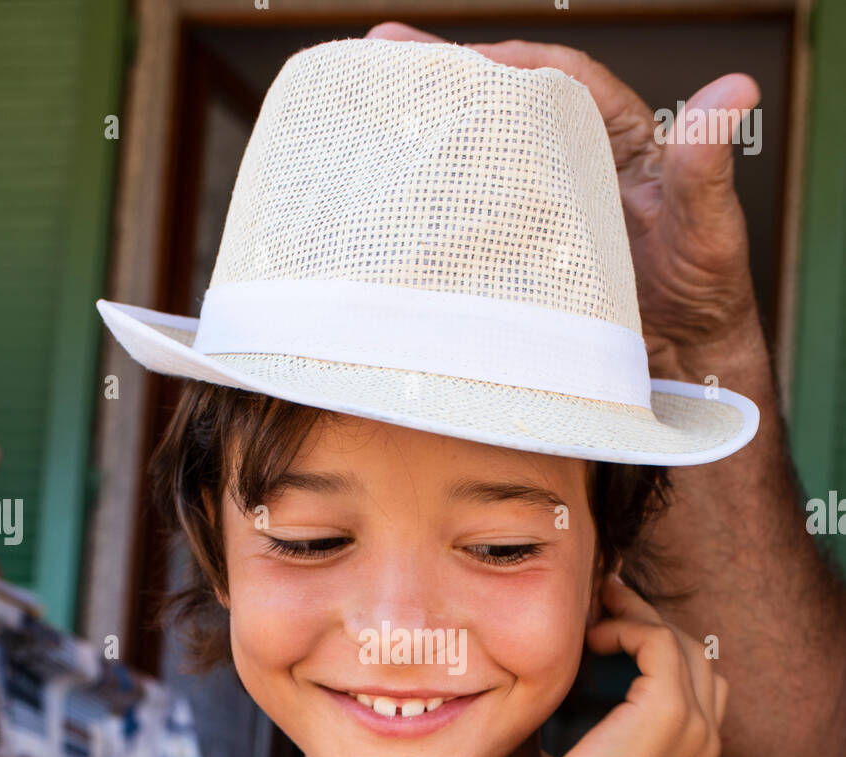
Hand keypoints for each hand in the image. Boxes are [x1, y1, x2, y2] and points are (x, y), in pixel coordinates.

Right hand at [366, 22, 761, 376]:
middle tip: (383, 51)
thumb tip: (734, 91)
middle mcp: (575, 160)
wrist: (683, 361)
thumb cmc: (706, 290)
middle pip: (505, 103)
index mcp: (620, 135)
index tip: (467, 60)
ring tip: (366, 106)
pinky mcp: (522, 249)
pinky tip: (391, 191)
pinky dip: (435, 198)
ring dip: (428, 130)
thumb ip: (707, 162)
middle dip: (445, 76)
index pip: (560, 78)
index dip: (512, 61)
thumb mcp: (708, 225)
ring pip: (482, 155)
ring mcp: (544, 204)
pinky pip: (477, 214)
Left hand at [523, 574, 726, 756]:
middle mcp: (708, 736)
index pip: (699, 679)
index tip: (614, 623)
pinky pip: (656, 642)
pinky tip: (592, 638)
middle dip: (652, 620)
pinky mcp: (668, 710)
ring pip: (680, 641)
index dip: (660, 644)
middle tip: (607, 596)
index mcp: (698, 752)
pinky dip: (625, 629)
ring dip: (638, 616)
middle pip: (696, 653)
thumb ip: (608, 727)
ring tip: (599, 603)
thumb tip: (578, 686)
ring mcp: (695, 723)